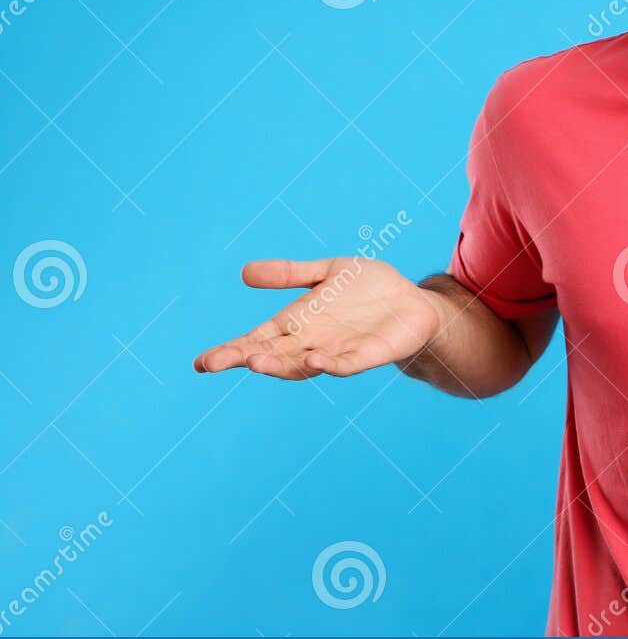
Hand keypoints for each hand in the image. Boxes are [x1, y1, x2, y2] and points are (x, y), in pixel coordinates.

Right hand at [193, 258, 443, 379]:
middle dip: (245, 359)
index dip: (230, 351)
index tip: (202, 363)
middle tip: (216, 362)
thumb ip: (290, 274)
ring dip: (280, 366)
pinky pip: (347, 364)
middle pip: (271, 356)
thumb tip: (244, 272)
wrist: (413, 302)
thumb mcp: (327, 272)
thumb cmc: (368, 290)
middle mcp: (311, 342)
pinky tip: (318, 361)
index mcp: (296, 325)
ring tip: (255, 362)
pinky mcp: (368, 354)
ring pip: (303, 365)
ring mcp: (338, 351)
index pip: (256, 341)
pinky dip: (332, 365)